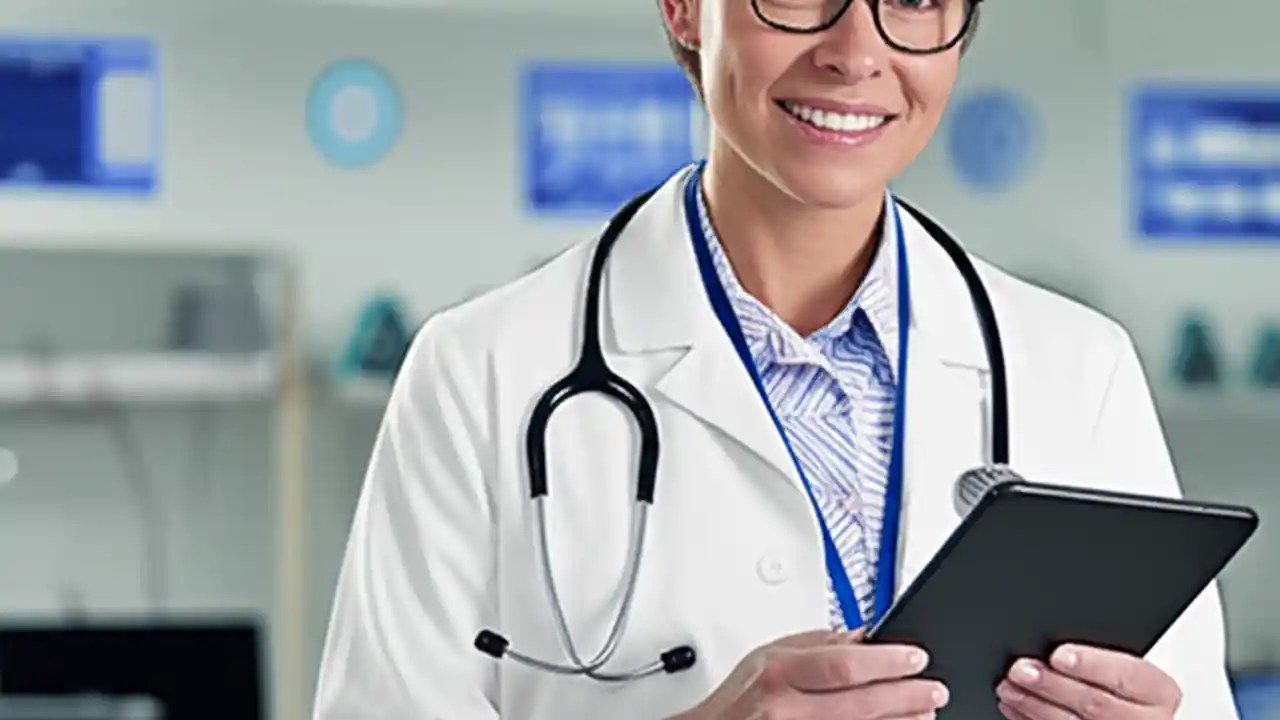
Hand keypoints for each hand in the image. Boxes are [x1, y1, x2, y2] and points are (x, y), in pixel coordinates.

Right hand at [675, 629, 949, 719]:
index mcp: (778, 672)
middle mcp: (785, 708)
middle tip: (933, 690)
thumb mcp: (768, 655)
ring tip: (924, 714)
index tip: (916, 658)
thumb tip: (863, 635)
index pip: (844, 664)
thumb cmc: (737, 701)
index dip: (888, 661)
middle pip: (861, 703)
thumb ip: (816, 643)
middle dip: (907, 696)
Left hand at [996, 644, 1181, 719]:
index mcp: (1158, 692)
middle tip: (1020, 669)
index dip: (1091, 664)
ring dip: (1034, 705)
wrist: (1129, 716)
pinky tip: (1014, 706)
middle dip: (1052, 685)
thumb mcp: (1125, 664)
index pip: (1127, 675)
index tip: (1059, 654)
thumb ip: (1100, 654)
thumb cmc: (1122, 684)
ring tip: (1009, 687)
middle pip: (1096, 703)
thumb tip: (1056, 640)